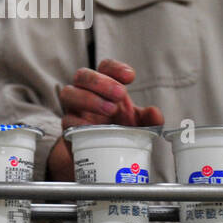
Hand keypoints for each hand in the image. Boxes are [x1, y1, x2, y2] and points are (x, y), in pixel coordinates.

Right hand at [47, 59, 163, 180]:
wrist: (103, 155)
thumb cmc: (119, 131)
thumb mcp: (139, 125)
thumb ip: (149, 119)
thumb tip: (155, 113)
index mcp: (105, 86)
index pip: (105, 67)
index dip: (116, 68)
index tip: (131, 77)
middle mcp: (86, 93)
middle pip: (83, 75)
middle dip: (102, 82)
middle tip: (120, 94)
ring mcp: (74, 109)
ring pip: (69, 93)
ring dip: (89, 99)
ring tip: (110, 109)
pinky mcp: (68, 128)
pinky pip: (67, 120)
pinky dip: (80, 122)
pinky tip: (95, 127)